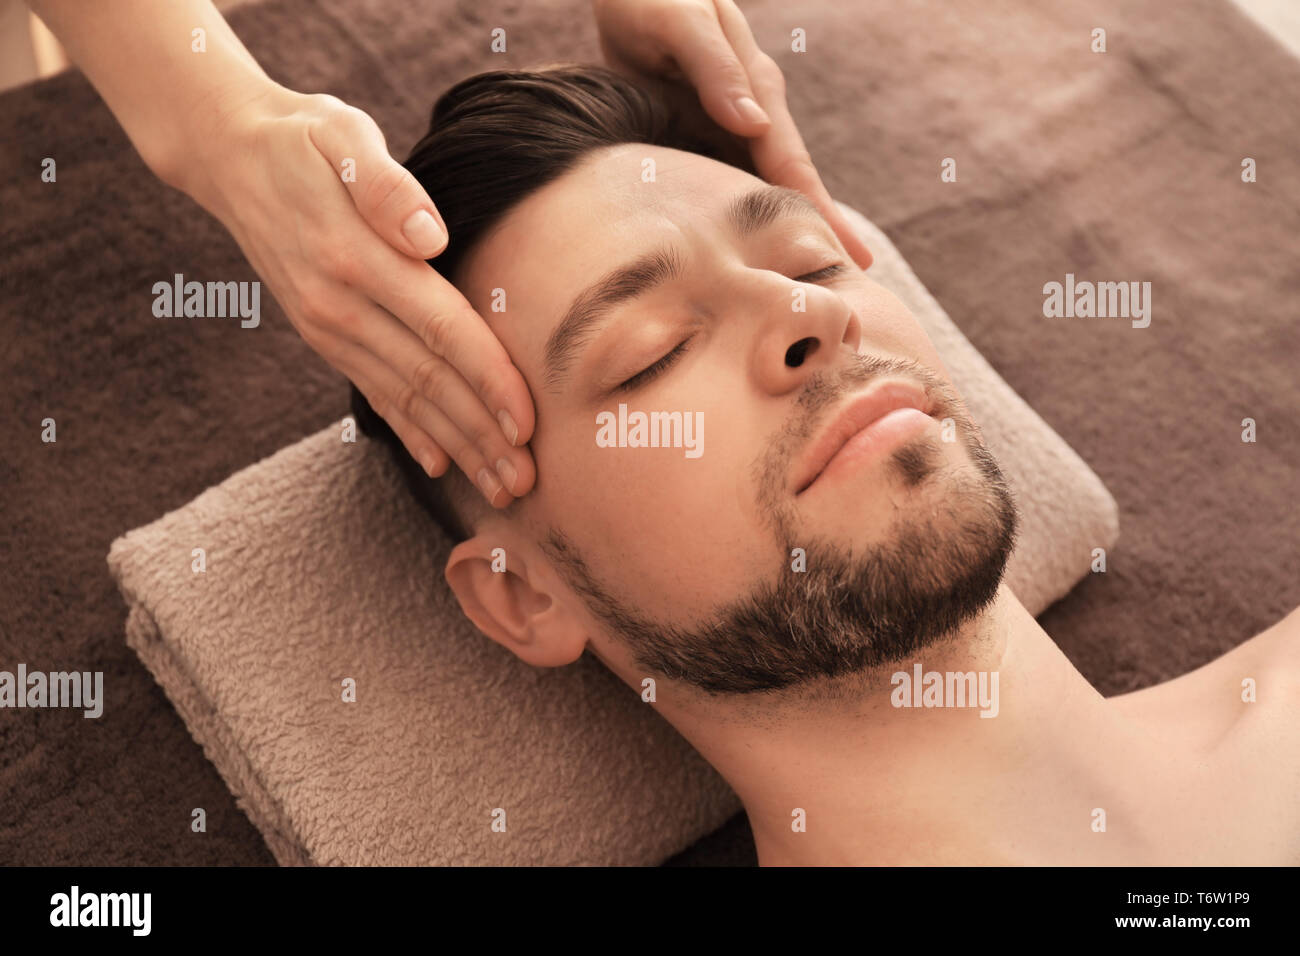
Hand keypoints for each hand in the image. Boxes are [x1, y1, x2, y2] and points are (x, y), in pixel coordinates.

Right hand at [177, 84, 536, 506]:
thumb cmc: (305, 140)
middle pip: (429, 381)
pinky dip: (411, 432)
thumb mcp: (342, 136)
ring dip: (457, 446)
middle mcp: (340, 305)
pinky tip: (441, 465)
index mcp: (357, 258)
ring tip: (500, 486)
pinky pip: (374, 392)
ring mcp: (328, 328)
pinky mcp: (323, 336)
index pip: (441, 329)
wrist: (229, 155)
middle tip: (528, 483)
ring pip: (406, 398)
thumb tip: (429, 236)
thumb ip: (386, 187)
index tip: (528, 422)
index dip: (487, 378)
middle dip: (482, 435)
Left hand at [592, 0, 873, 269]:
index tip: (848, 256)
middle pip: (789, 185)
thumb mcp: (681, 20)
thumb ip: (716, 69)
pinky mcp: (699, 132)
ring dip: (784, 230)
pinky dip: (739, 216)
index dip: (820, 212)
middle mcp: (751, 114)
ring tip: (809, 279)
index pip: (791, 164)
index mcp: (755, 91)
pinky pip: (723, 183)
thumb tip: (754, 124)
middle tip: (853, 284)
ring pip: (759, 189)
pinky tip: (745, 251)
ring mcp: (727, 125)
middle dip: (822, 231)